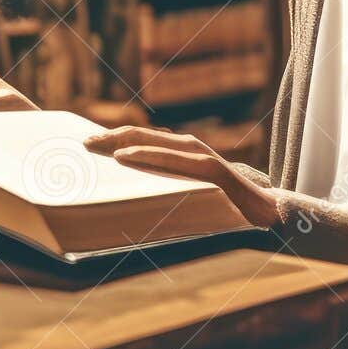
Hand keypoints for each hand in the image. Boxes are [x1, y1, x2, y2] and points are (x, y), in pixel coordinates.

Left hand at [84, 126, 278, 228]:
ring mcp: (200, 155)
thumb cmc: (226, 206)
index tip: (86, 142)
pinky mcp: (210, 169)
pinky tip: (125, 156)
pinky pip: (172, 160)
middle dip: (109, 137)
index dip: (113, 138)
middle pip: (141, 135)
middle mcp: (189, 146)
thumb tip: (132, 198)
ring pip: (153, 142)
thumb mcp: (188, 194)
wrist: (265, 213)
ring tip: (94, 145)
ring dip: (121, 142)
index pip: (141, 139)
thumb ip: (166, 188)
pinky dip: (146, 155)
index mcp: (182, 152)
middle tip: (81, 142)